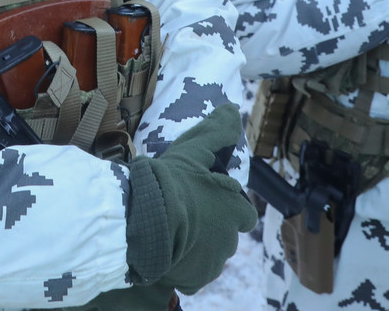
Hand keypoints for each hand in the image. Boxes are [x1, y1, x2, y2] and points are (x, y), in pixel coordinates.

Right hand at [125, 103, 256, 294]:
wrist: (145, 219)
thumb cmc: (171, 181)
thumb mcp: (194, 150)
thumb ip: (217, 132)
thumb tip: (233, 109)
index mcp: (236, 210)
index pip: (243, 213)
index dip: (226, 206)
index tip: (205, 199)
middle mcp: (231, 240)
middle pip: (224, 234)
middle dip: (209, 227)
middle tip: (183, 215)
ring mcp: (213, 262)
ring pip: (209, 254)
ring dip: (196, 245)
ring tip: (171, 232)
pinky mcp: (195, 279)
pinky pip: (192, 273)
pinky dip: (183, 264)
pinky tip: (166, 250)